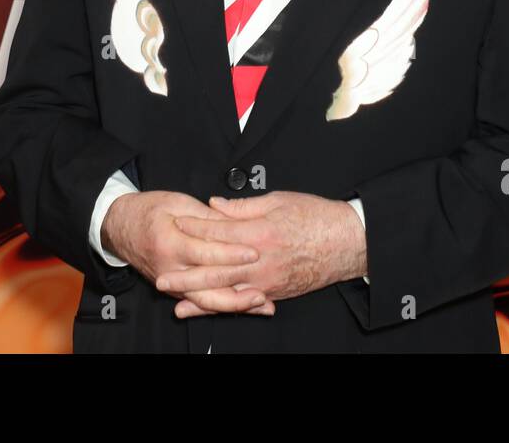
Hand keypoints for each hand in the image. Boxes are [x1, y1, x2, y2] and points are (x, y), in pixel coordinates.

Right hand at [101, 190, 274, 315]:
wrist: (120, 227)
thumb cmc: (148, 211)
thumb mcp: (176, 203)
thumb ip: (205, 216)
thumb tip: (232, 222)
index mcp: (170, 242)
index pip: (206, 252)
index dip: (232, 253)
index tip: (254, 252)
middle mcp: (169, 268)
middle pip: (208, 284)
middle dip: (239, 286)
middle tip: (265, 285)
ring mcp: (171, 283)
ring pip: (206, 300)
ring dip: (235, 304)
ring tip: (261, 303)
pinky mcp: (175, 290)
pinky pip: (201, 302)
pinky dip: (223, 307)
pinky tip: (244, 307)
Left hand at [158, 191, 367, 317]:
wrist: (348, 241)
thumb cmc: (316, 216)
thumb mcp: (279, 200)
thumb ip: (243, 206)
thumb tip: (214, 205)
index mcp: (260, 232)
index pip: (218, 231)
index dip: (194, 227)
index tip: (175, 223)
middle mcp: (261, 260)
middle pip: (215, 269)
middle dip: (186, 273)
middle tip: (161, 276)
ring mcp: (268, 280)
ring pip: (227, 292)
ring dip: (199, 297)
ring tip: (175, 300)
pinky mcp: (275, 292)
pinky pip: (244, 302)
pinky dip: (224, 307)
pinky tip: (208, 309)